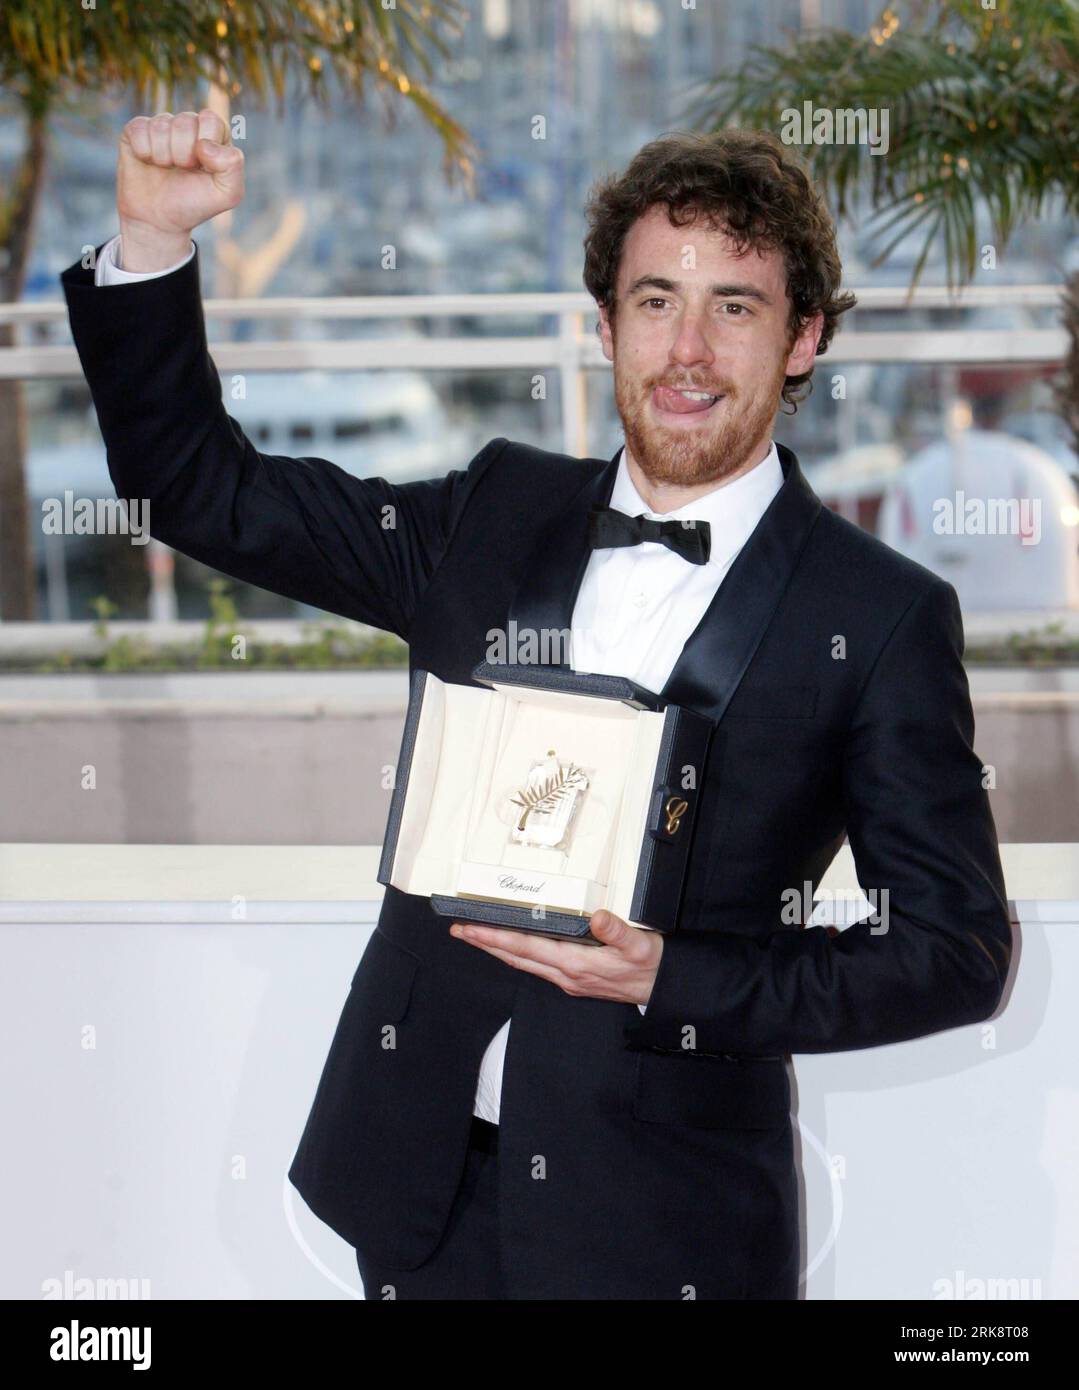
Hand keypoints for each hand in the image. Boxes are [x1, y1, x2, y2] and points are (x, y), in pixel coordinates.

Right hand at [117, 109, 244, 269]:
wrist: (160, 220)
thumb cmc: (195, 204)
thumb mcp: (227, 194)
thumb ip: (233, 165)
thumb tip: (204, 144)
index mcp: (214, 134)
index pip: (211, 120)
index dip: (206, 146)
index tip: (202, 167)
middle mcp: (188, 126)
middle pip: (185, 122)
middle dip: (184, 155)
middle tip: (183, 171)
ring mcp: (162, 126)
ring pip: (161, 125)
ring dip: (164, 156)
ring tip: (166, 169)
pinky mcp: (136, 130)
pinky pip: (139, 129)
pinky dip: (144, 152)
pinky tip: (148, 162)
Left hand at [449, 908, 662, 1006]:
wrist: (665, 990)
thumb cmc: (653, 966)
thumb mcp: (641, 945)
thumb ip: (618, 931)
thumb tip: (597, 917)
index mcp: (576, 964)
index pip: (526, 948)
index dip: (495, 938)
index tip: (471, 929)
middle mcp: (567, 975)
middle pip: (516, 958)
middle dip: (486, 944)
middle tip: (459, 930)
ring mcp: (569, 980)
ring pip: (524, 963)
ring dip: (498, 950)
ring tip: (477, 936)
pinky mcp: (575, 980)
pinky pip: (537, 966)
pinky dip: (518, 954)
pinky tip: (513, 948)